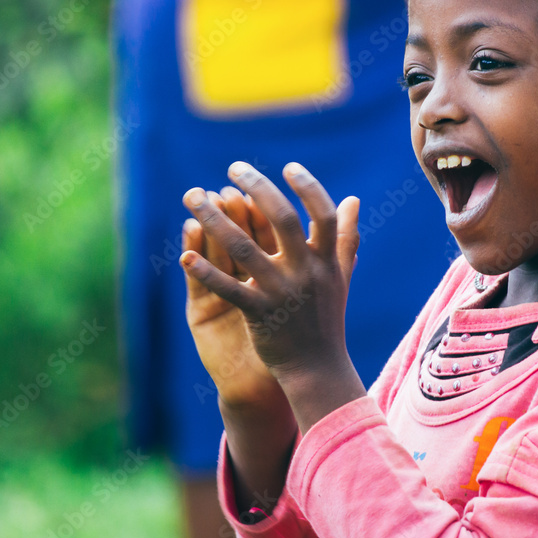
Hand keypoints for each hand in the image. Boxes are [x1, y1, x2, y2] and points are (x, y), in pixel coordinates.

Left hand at [180, 162, 361, 400]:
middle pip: (281, 219)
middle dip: (256, 188)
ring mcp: (281, 292)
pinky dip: (205, 271)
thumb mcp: (341, 276)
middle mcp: (305, 272)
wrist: (318, 371)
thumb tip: (353, 199)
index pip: (322, 214)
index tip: (289, 167)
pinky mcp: (259, 314)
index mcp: (325, 261)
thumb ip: (346, 237)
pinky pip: (228, 288)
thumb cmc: (327, 321)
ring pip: (243, 248)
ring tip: (192, 196)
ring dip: (214, 219)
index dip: (308, 188)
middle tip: (234, 167)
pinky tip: (184, 255)